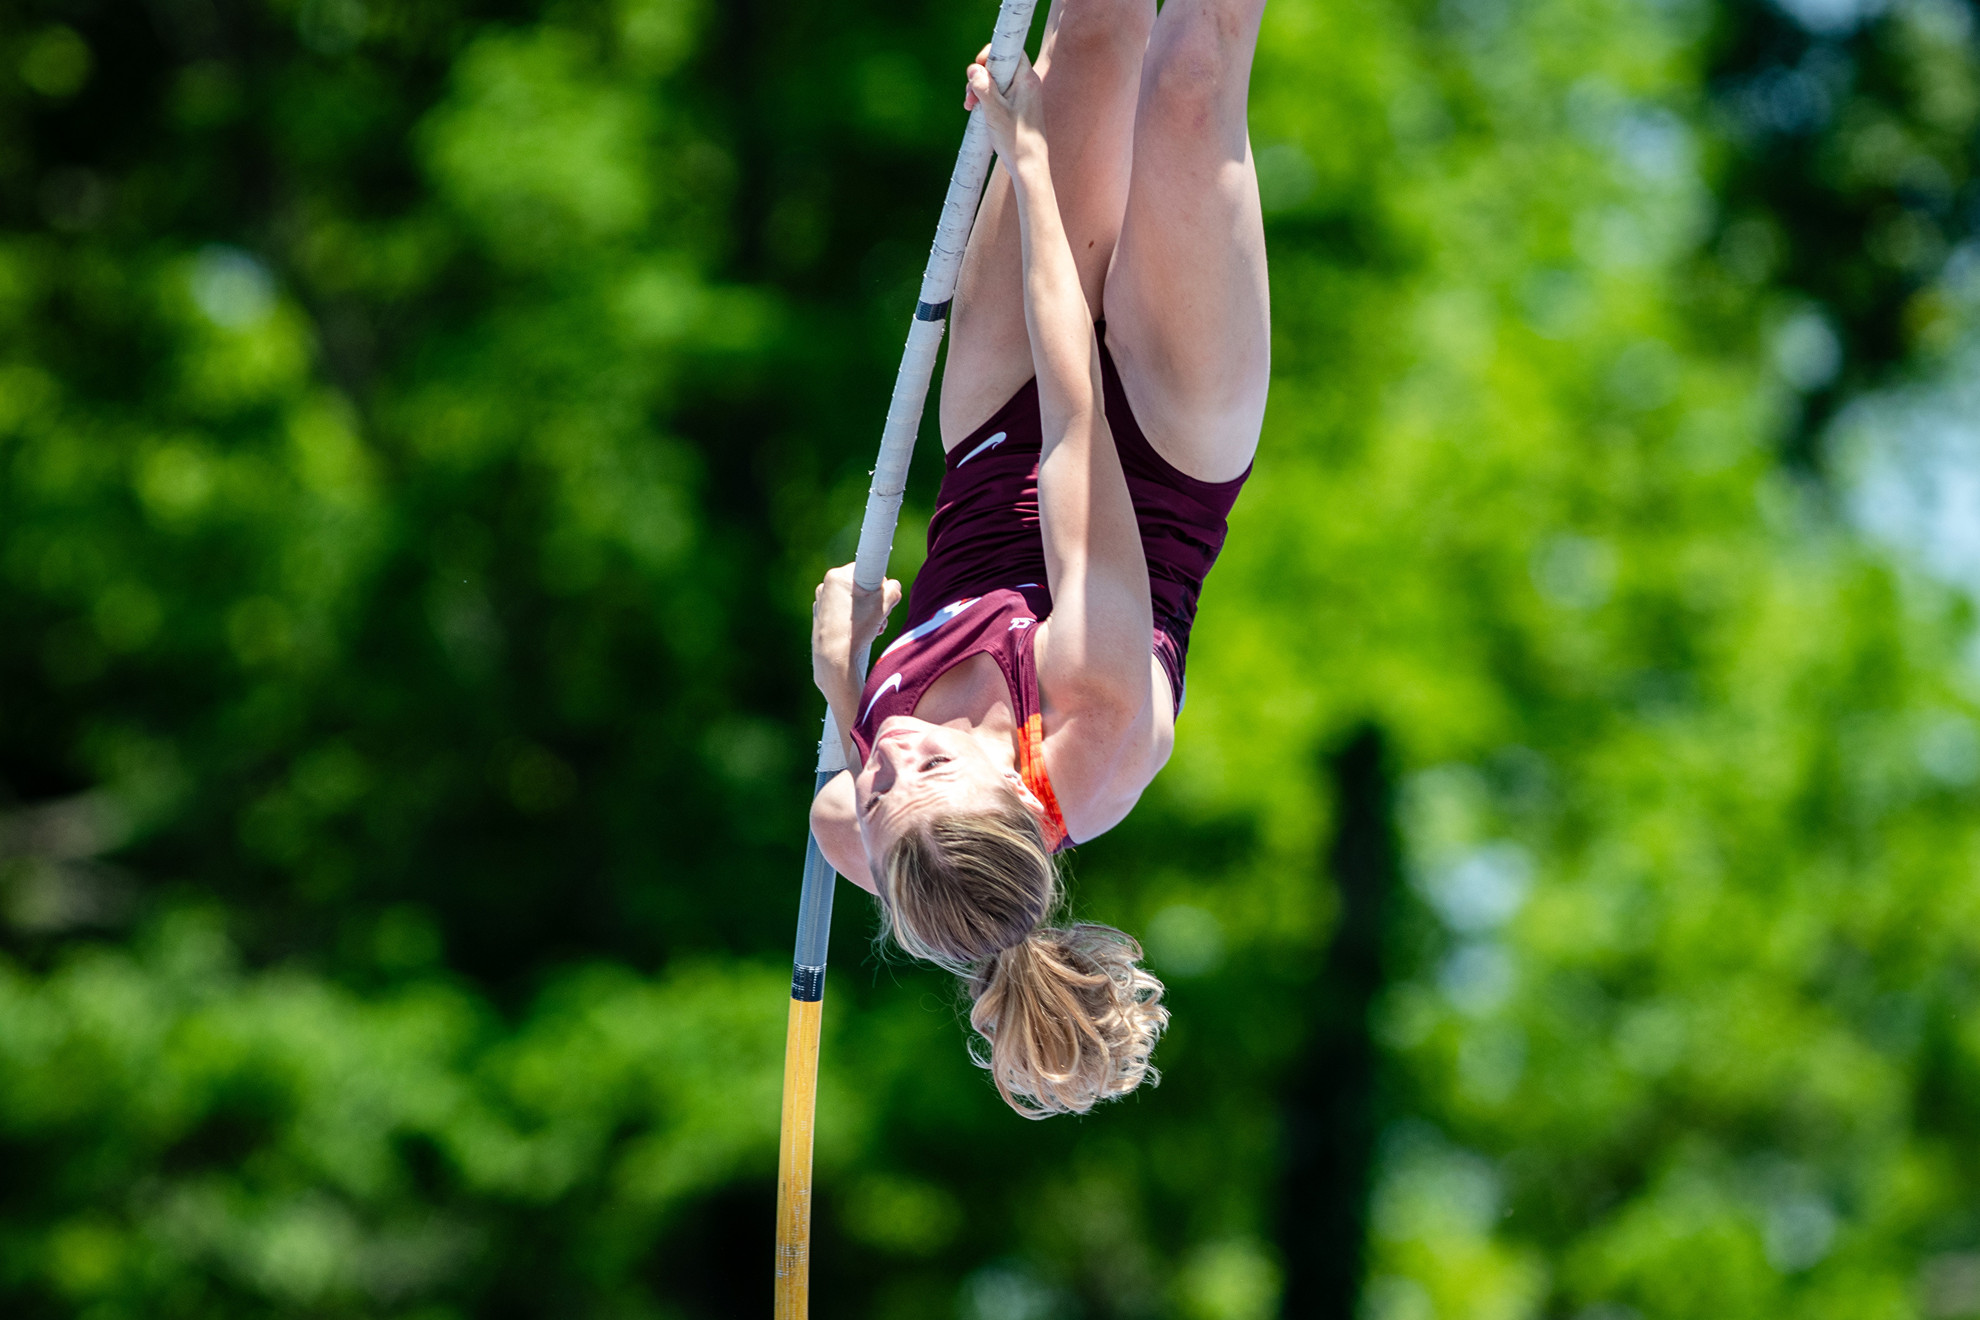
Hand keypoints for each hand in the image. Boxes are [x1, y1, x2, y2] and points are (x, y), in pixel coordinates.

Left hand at [811, 564, 902, 704]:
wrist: (834, 660)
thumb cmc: (856, 630)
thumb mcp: (885, 604)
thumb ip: (894, 589)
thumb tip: (893, 587)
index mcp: (837, 576)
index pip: (866, 569)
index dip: (879, 583)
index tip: (881, 595)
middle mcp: (825, 586)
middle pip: (860, 586)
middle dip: (873, 601)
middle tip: (879, 616)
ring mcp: (820, 602)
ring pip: (852, 601)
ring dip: (866, 613)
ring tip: (871, 629)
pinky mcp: (820, 617)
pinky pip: (842, 613)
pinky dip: (853, 621)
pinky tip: (859, 634)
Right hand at [964, 46, 1045, 167]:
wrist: (1029, 166)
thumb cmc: (1015, 140)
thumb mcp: (994, 111)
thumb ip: (983, 86)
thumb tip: (974, 69)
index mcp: (1026, 80)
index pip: (1009, 51)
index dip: (990, 55)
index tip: (978, 68)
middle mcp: (1028, 84)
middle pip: (1000, 67)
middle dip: (981, 77)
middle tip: (970, 96)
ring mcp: (1024, 96)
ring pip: (998, 82)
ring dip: (981, 91)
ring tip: (970, 107)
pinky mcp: (1019, 108)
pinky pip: (1001, 95)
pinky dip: (988, 100)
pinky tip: (978, 112)